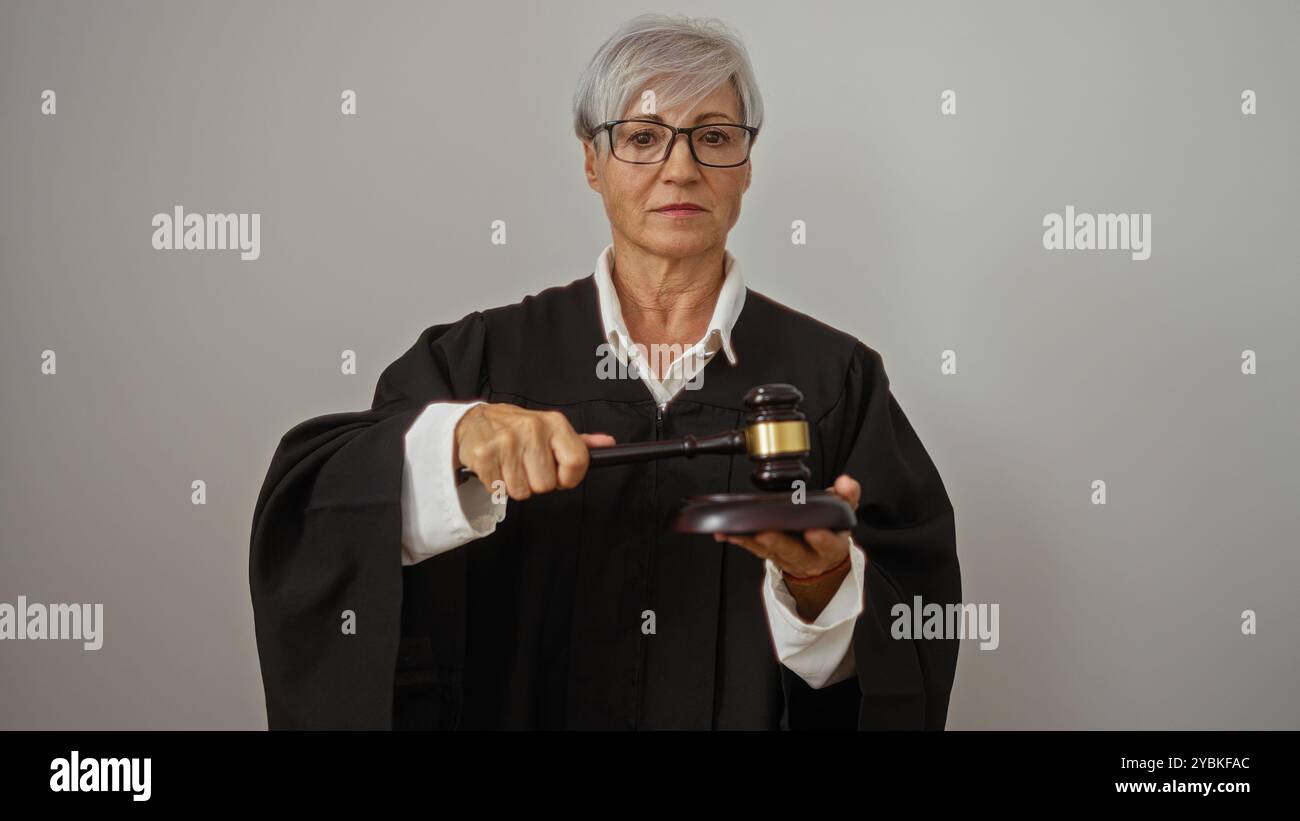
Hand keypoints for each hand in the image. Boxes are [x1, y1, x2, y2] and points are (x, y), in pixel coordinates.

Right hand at [454, 404, 615, 499]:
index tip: (560, 476)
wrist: (477, 421)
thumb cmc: (518, 430)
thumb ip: (580, 442)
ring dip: (515, 485)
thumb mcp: (551, 430)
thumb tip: (609, 444)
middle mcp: (532, 429)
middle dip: (536, 482)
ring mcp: (506, 441)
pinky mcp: (484, 455)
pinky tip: (496, 467)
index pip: (577, 462)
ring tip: (510, 465)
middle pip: (547, 485)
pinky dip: (496, 484)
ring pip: (522, 492)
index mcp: (554, 423)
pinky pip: (499, 490)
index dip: (569, 478)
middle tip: (526, 466)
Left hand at [713, 474, 861, 620]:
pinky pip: (752, 550)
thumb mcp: (846, 514)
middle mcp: (807, 557)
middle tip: (765, 533)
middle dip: (778, 543)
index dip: (821, 539)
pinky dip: (738, 540)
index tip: (813, 531)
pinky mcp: (770, 556)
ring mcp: (786, 558)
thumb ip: (848, 496)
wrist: (823, 561)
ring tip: (735, 531)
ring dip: (750, 541)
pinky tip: (724, 532)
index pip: (828, 544)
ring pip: (768, 552)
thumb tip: (846, 481)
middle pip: (792, 552)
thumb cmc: (832, 531)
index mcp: (830, 547)